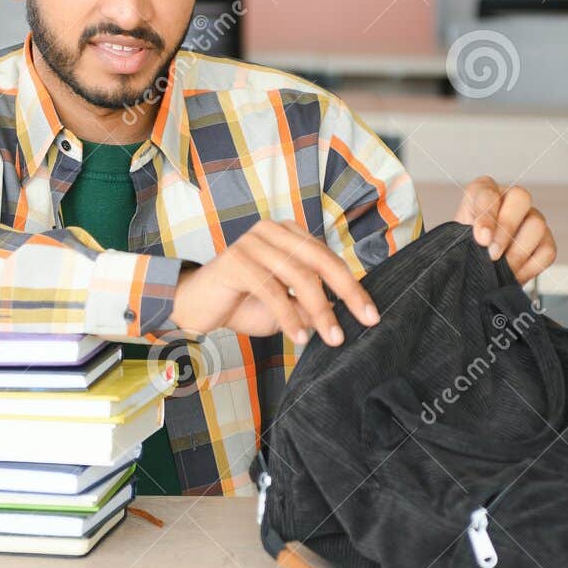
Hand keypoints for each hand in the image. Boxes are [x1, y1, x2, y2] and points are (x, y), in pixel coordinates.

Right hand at [170, 219, 379, 345]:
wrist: (196, 308)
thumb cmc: (243, 305)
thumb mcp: (287, 308)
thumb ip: (312, 305)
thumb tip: (349, 313)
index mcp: (289, 235)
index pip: (329, 258)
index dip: (353, 286)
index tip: (371, 315)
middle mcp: (273, 230)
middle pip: (321, 260)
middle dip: (347, 293)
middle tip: (365, 321)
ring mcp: (252, 241)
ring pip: (299, 275)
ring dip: (320, 310)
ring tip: (331, 337)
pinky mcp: (235, 260)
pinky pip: (271, 289)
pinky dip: (289, 315)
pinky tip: (299, 336)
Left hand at [453, 176, 555, 283]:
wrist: (475, 271)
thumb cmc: (463, 249)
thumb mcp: (457, 239)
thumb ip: (466, 234)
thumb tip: (484, 239)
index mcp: (484, 192)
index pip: (488, 192)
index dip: (487, 215)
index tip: (481, 238)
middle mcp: (511, 200)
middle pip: (521, 198)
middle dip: (506, 229)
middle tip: (493, 254)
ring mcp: (531, 219)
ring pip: (536, 225)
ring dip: (517, 252)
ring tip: (501, 270)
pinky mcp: (545, 241)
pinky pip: (547, 251)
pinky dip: (530, 267)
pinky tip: (513, 275)